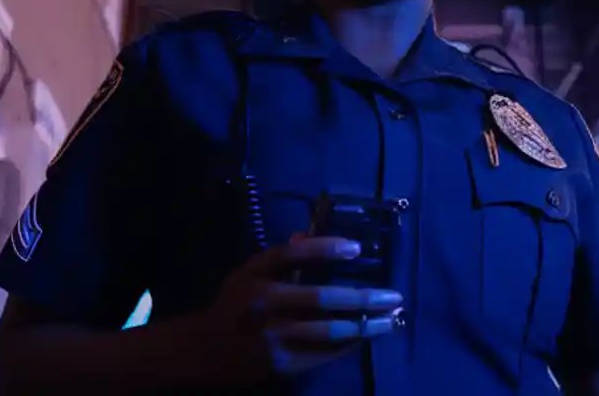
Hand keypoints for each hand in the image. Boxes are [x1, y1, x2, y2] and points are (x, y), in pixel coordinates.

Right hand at [198, 236, 402, 384]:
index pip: (294, 255)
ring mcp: (274, 338)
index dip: (326, 248)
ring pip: (329, 331)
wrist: (205, 351)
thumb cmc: (235, 304)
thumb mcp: (248, 273)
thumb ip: (279, 256)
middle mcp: (265, 306)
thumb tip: (309, 234)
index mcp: (256, 278)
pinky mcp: (282, 363)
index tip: (357, 248)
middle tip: (393, 296)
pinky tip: (365, 338)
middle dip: (363, 297)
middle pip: (322, 298)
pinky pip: (323, 354)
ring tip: (388, 320)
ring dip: (364, 326)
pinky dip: (348, 345)